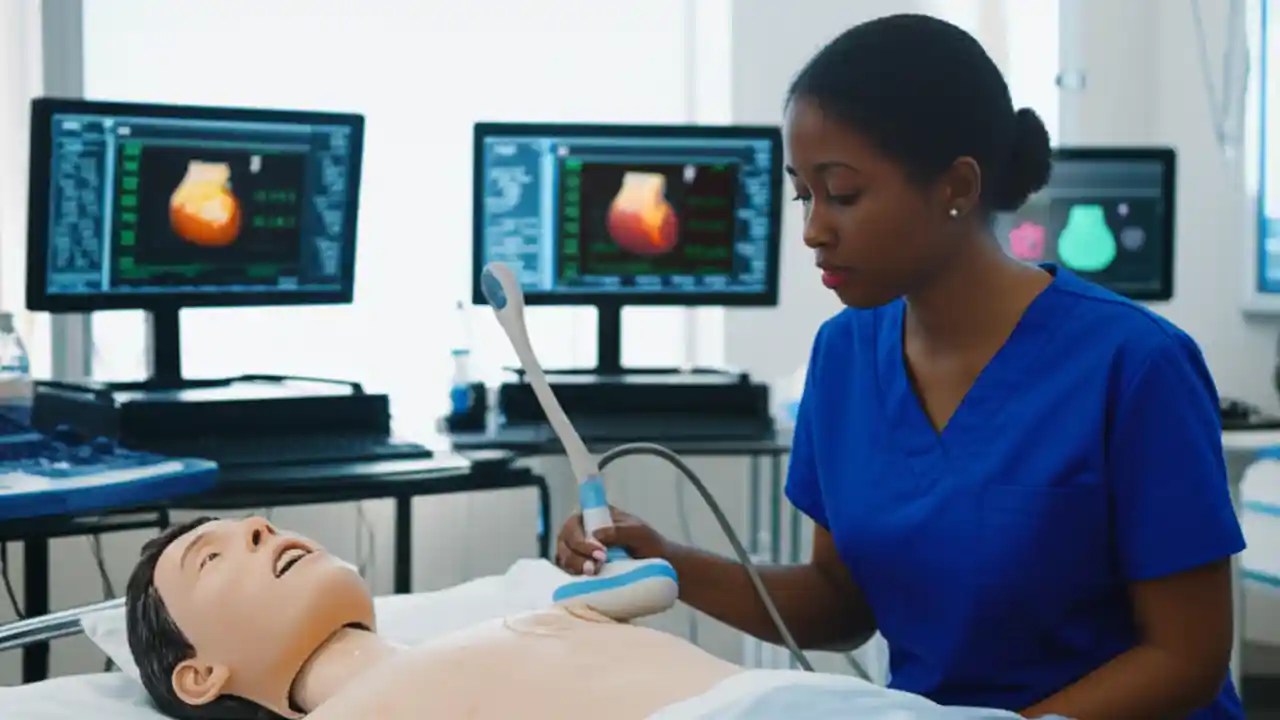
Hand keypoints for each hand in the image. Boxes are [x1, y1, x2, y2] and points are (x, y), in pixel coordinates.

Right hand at [554, 505, 668, 575]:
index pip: (573, 524)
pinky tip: (588, 583)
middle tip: (594, 568)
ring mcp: (581, 554)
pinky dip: (575, 578)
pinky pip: (570, 574)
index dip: (579, 538)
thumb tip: (596, 535)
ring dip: (576, 567)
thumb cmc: (649, 544)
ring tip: (593, 574)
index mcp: (593, 518)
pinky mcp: (583, 572)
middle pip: (565, 543)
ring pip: (564, 559)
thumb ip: (619, 531)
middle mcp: (583, 534)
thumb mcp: (639, 532)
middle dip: (576, 556)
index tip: (599, 551)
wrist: (660, 566)